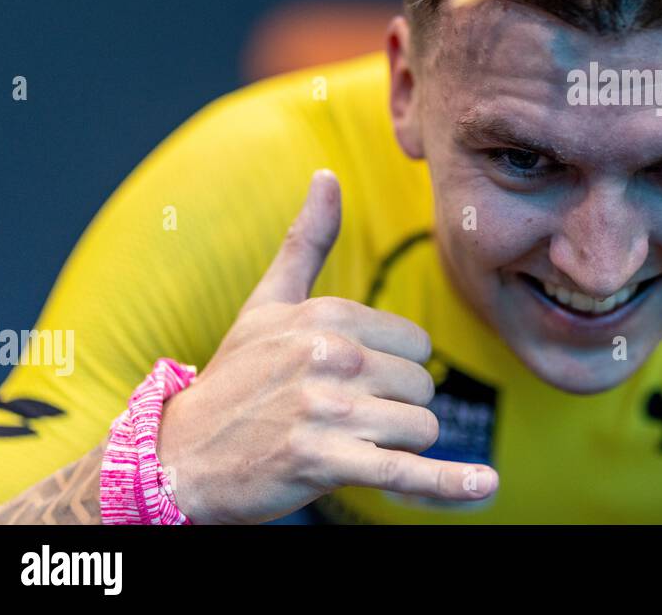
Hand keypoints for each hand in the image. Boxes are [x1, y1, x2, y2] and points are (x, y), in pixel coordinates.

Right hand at [157, 169, 496, 523]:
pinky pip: (403, 471)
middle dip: (394, 409)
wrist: (177, 457)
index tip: (347, 381)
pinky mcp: (322, 461)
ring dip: (394, 446)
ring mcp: (326, 409)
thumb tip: (327, 174)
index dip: (392, 370)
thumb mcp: (268, 303)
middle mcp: (329, 355)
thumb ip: (307, 239)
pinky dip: (447, 484)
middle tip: (338, 418)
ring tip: (342, 444)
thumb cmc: (234, 378)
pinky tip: (485, 486)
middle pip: (422, 387)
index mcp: (325, 314)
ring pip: (420, 428)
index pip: (416, 345)